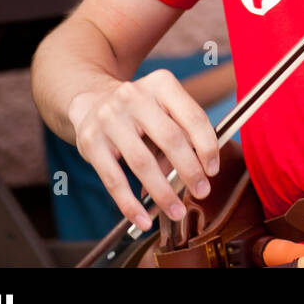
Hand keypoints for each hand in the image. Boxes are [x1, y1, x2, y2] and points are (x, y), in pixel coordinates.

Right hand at [69, 69, 219, 231]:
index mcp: (161, 84)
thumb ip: (182, 134)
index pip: (192, 117)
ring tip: (176, 211)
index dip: (207, 146)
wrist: (91, 100)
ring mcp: (109, 118)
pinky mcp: (90, 141)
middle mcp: (134, 96)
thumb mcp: (163, 108)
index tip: (213, 170)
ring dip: (163, 192)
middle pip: (170, 139)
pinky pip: (113, 179)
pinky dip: (130, 204)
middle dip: (189, 170)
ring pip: (142, 162)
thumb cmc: (140, 110)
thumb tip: (197, 174)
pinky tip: (143, 219)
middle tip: (201, 191)